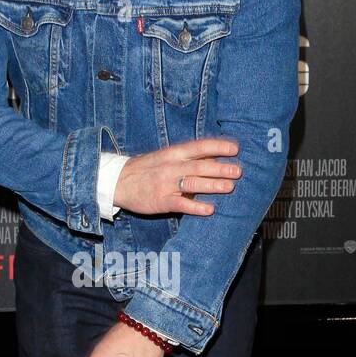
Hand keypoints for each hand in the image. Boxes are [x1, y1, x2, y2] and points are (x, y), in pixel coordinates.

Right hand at [113, 137, 241, 215]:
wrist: (118, 181)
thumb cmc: (146, 169)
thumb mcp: (166, 157)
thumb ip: (187, 158)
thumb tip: (215, 158)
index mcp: (174, 153)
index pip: (199, 147)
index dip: (217, 147)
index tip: (235, 149)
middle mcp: (172, 166)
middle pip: (200, 166)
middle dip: (220, 168)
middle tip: (238, 171)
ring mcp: (166, 184)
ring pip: (193, 183)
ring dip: (213, 185)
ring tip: (230, 187)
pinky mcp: (161, 201)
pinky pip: (181, 204)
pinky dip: (196, 207)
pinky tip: (209, 209)